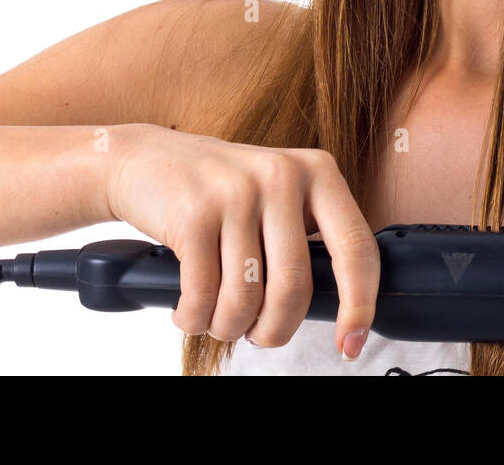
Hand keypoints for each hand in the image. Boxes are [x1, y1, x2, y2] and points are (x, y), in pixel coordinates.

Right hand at [103, 123, 378, 358]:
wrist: (145, 159)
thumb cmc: (219, 191)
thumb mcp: (277, 195)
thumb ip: (308, 237)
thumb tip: (338, 307)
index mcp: (317, 172)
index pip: (356, 247)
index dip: (359, 305)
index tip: (350, 343)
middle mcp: (281, 175)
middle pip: (294, 287)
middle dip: (274, 330)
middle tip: (259, 335)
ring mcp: (236, 193)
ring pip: (245, 300)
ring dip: (228, 327)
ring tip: (218, 318)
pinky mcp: (193, 215)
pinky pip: (202, 297)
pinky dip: (194, 320)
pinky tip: (189, 311)